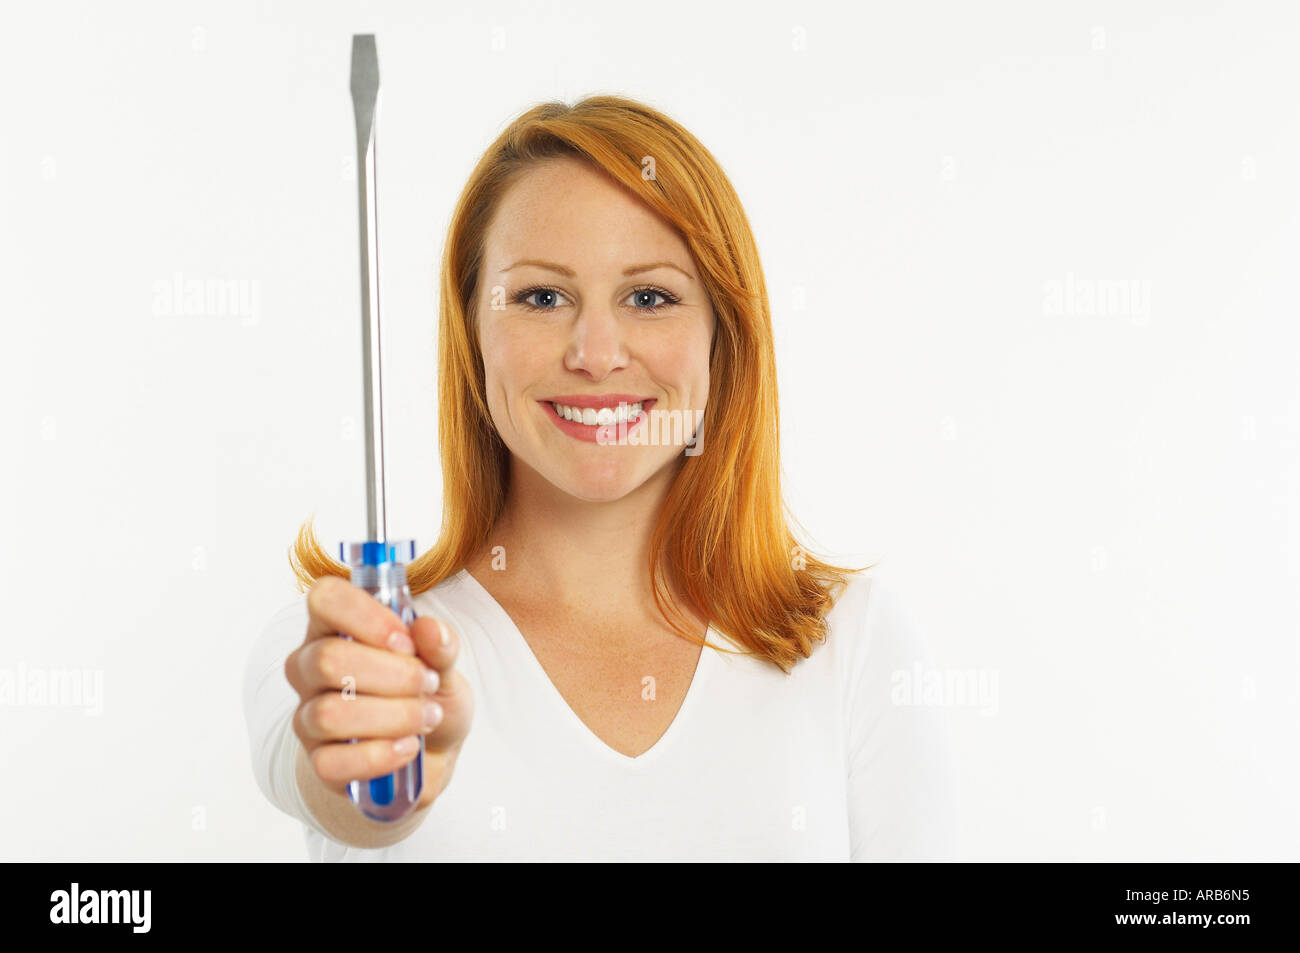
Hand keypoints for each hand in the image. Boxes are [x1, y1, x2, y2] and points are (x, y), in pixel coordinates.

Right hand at [284, 575, 474, 810]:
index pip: (325, 598)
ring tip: (428, 716)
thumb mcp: (445, 663)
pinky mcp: (318, 762)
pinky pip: (332, 762)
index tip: (407, 641)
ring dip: (393, 716)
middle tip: (428, 683)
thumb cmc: (428, 693)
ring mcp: (308, 717)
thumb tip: (429, 629)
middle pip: (327, 659)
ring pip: (330, 714)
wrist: (432, 752)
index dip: (367, 616)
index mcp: (335, 626)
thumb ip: (440, 644)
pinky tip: (408, 747)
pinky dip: (380, 755)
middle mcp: (310, 667)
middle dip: (393, 674)